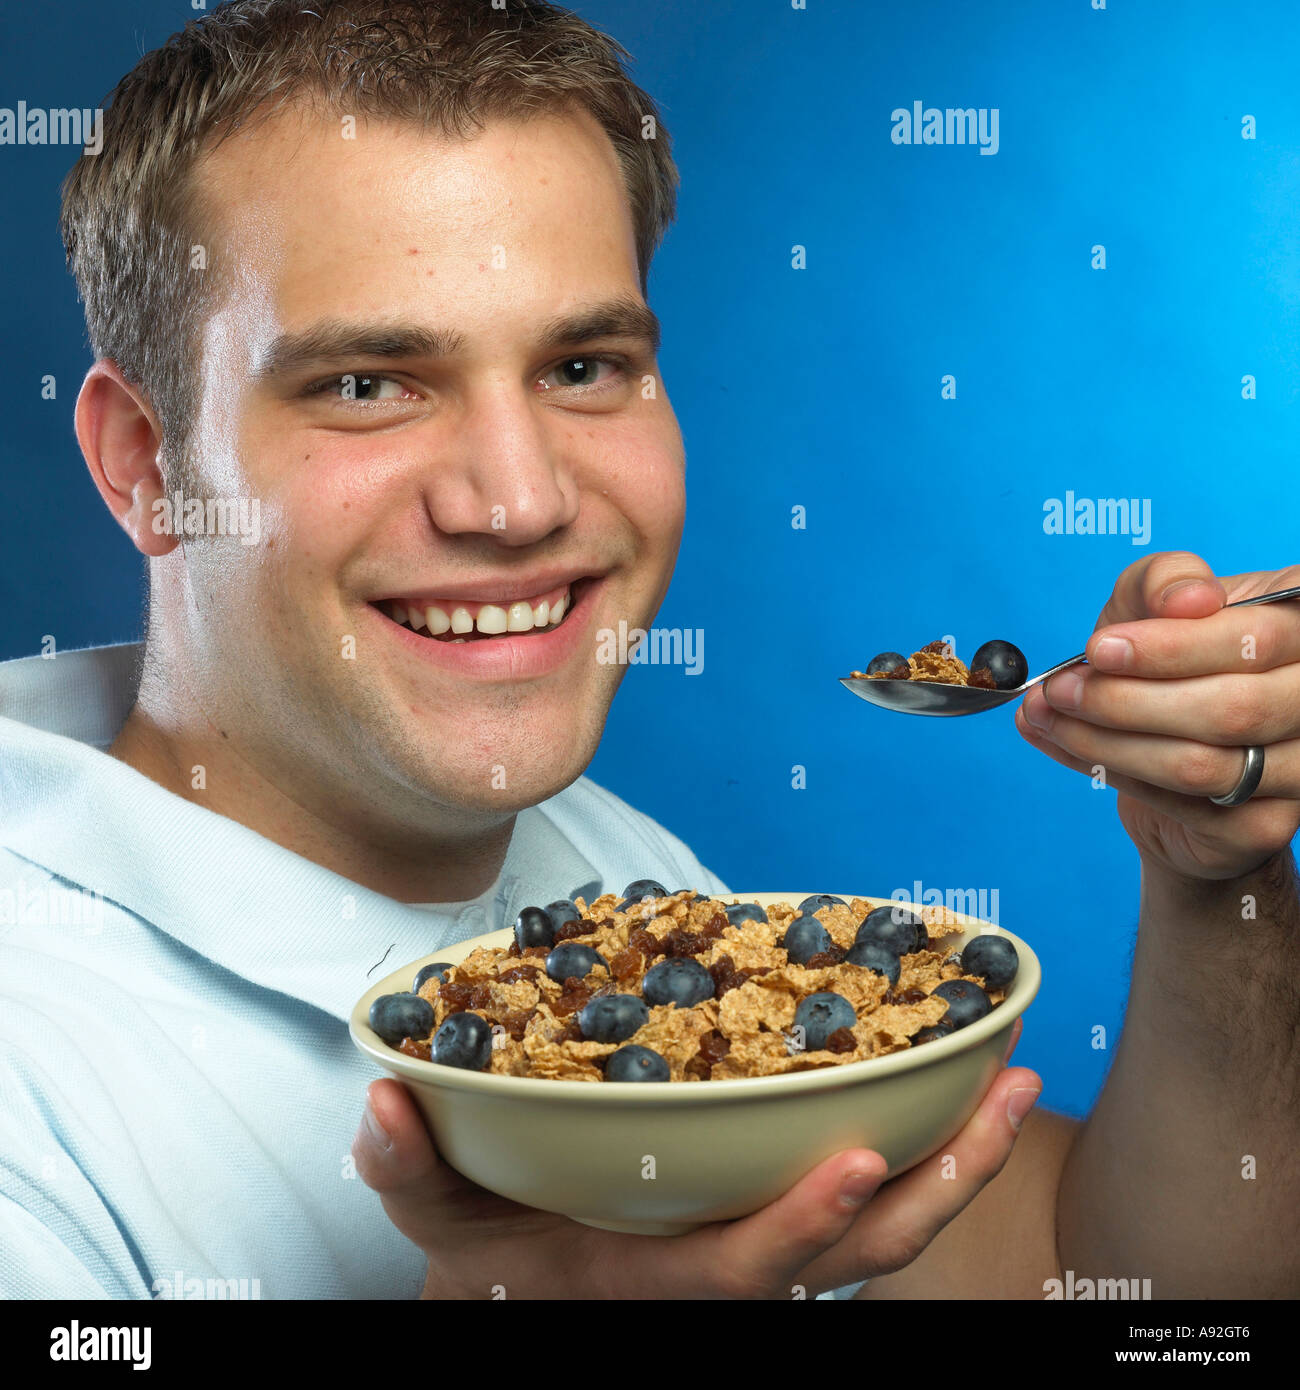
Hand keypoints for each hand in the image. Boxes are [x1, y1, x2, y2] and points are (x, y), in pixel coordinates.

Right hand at [351, 1022, 1039, 1298]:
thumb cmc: (490, 1251)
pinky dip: (921, 1137)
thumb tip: (379, 1096)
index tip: (861, 1159)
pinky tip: (952, 1071)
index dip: (803, 1226)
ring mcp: (765, 1241)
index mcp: (654, 1276)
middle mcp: (729, 1268)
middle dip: (940, 1180)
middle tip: (1008, 1091)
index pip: (742, 1269)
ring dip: (955, 1150)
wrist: (528, 1284)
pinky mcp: (777, 1211)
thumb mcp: (437, 1218)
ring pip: (887, 1224)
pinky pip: (866, 1185)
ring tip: (1011, 1069)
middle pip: (860, 1252)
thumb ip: (409, 1167)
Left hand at [1016, 552, 1299, 880]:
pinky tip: (1064, 742)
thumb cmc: (1170, 661)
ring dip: (1106, 739)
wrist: (1174, 750)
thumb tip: (1188, 599)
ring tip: (1047, 714)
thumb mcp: (1153, 603)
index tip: (1099, 648)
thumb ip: (1165, 580)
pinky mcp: (1263, 825)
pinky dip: (1110, 769)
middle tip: (1060, 688)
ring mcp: (1299, 769)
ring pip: (1202, 763)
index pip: (1258, 639)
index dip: (1173, 647)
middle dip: (1127, 699)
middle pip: (1233, 708)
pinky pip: (1180, 802)